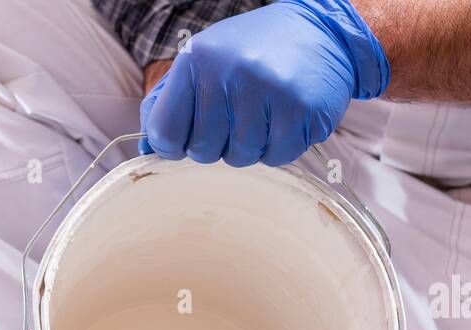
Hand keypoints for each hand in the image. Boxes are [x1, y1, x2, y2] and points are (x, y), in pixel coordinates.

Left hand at [140, 0, 389, 167]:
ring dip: (251, 146)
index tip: (190, 135)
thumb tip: (148, 148)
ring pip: (241, 158)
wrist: (323, 30)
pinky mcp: (301, 110)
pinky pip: (277, 157)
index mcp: (197, 60)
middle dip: (218, 144)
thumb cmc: (253, 52)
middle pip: (203, 151)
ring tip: (264, 113)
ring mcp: (268, 91)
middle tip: (237, 117)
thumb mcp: (205, 61)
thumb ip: (169, 102)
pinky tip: (286, 118)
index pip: (165, 133)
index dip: (175, 145)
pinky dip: (280, 147)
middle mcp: (230, 73)